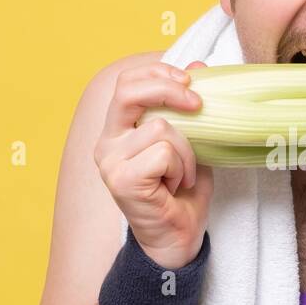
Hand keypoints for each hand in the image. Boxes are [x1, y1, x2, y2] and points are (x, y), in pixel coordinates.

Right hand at [94, 60, 213, 268]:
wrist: (177, 239)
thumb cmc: (182, 193)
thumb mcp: (192, 142)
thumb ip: (189, 107)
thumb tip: (199, 65)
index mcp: (118, 130)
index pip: (127, 82)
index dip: (157, 72)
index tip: (189, 80)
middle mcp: (106, 143)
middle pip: (130, 92)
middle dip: (169, 89)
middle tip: (198, 104)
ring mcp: (110, 162)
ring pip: (161, 128)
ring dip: (187, 152)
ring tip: (183, 175)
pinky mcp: (121, 180)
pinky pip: (163, 153)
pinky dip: (182, 168)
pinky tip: (176, 187)